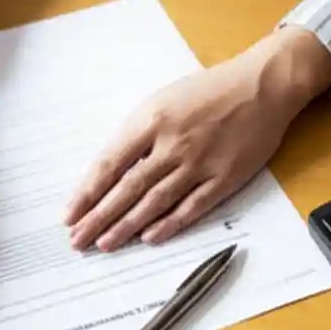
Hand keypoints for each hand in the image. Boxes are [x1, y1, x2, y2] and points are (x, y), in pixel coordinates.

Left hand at [64, 26, 330, 251]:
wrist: (261, 86)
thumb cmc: (209, 91)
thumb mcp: (164, 100)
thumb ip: (139, 133)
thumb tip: (112, 169)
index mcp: (151, 120)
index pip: (109, 163)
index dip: (87, 192)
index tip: (69, 214)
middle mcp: (172, 143)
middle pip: (127, 188)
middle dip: (99, 217)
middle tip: (78, 240)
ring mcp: (199, 163)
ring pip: (155, 202)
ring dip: (127, 226)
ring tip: (105, 244)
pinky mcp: (224, 177)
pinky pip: (191, 207)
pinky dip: (169, 224)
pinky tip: (149, 237)